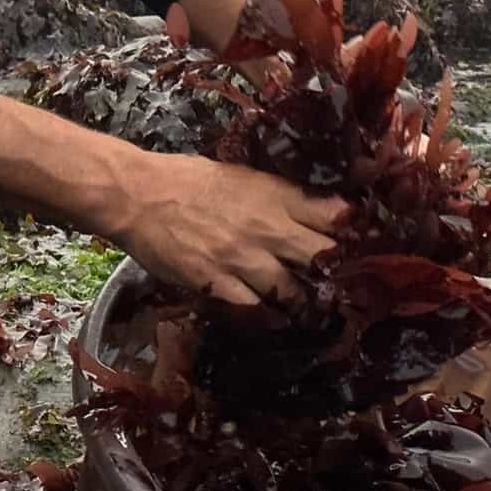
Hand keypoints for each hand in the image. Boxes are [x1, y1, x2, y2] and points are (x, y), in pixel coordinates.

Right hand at [105, 154, 345, 305]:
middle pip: (320, 255)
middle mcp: (266, 227)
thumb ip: (272, 193)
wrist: (137, 196)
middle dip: (330, 269)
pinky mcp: (217, 283)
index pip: (331, 213)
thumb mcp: (237, 174)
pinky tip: (268, 316)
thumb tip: (304, 205)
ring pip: (292, 290)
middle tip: (336, 280)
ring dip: (300, 300)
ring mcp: (242, 258)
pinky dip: (264, 313)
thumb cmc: (184, 178)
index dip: (348, 229)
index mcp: (272, 194)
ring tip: (305, 307)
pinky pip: (253, 308)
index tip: (353, 240)